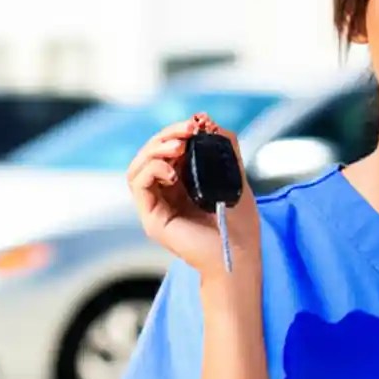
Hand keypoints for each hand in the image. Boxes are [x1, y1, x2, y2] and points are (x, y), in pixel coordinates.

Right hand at [127, 113, 260, 278]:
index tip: (197, 123)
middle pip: (150, 154)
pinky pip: (138, 184)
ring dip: (155, 149)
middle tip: (188, 130)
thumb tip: (209, 121)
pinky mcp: (152, 219)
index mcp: (184, 183)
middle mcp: (167, 194)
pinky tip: (172, 172)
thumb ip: (224, 149)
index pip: (168, 149)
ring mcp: (157, 207)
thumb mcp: (235, 176)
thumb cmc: (240, 225)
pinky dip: (152, 170)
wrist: (239, 257)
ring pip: (138, 166)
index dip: (177, 132)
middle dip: (167, 135)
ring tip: (179, 147)